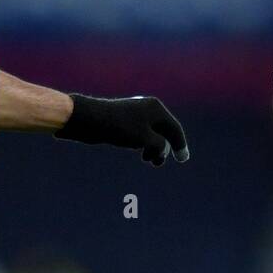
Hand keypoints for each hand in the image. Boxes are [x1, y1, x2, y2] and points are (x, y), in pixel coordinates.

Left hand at [55, 93, 189, 166]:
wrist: (90, 120)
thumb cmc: (119, 128)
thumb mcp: (145, 139)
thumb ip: (159, 145)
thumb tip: (161, 150)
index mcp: (156, 109)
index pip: (174, 129)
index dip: (180, 145)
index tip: (182, 160)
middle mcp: (148, 108)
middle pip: (164, 131)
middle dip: (164, 148)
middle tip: (157, 164)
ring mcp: (136, 114)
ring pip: (152, 134)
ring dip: (153, 148)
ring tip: (147, 160)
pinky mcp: (125, 121)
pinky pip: (141, 134)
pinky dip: (144, 144)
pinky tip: (138, 151)